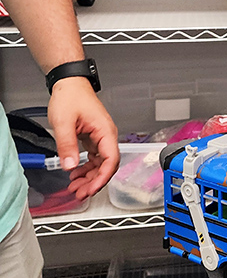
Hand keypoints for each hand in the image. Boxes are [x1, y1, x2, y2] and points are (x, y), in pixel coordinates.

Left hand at [47, 77, 118, 199]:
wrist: (69, 84)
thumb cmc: (71, 96)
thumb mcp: (64, 122)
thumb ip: (67, 145)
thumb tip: (70, 165)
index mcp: (105, 131)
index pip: (111, 160)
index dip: (102, 178)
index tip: (91, 189)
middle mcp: (106, 136)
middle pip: (107, 166)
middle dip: (94, 182)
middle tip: (80, 193)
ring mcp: (100, 137)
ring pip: (100, 164)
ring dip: (89, 177)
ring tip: (75, 187)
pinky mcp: (93, 138)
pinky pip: (94, 158)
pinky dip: (86, 168)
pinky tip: (75, 173)